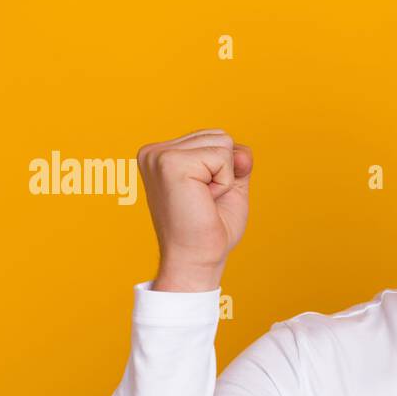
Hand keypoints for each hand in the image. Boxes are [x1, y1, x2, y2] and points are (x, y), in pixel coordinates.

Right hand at [136, 129, 252, 290]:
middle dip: (225, 170)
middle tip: (205, 200)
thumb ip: (237, 159)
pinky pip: (222, 156)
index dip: (224, 169)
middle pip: (220, 136)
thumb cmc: (210, 228)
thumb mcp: (230, 185)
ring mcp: (159, 155)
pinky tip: (204, 199)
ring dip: (224, 177)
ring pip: (222, 143)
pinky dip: (224, 182)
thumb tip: (241, 152)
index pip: (214, 137)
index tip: (204, 197)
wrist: (197, 259)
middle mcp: (154, 151)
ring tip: (203, 200)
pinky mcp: (170, 163)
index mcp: (161, 154)